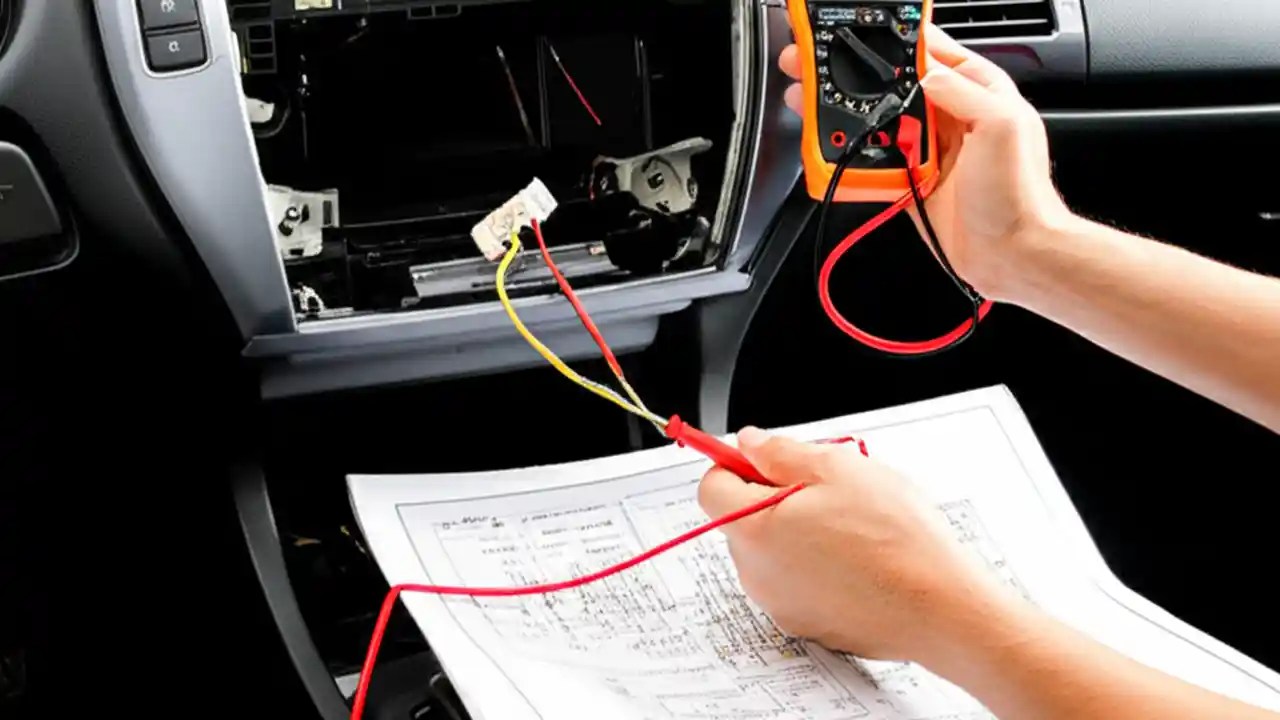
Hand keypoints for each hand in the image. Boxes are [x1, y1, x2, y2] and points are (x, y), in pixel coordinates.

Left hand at [698, 428, 1020, 665]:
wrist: (941, 607)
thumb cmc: (896, 538)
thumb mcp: (837, 466)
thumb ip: (780, 451)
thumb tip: (749, 443)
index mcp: (753, 530)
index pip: (711, 487)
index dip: (735, 464)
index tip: (764, 457)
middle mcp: (756, 574)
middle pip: (742, 519)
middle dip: (774, 495)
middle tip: (825, 488)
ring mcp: (780, 604)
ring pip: (771, 549)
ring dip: (797, 528)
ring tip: (851, 524)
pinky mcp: (807, 623)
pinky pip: (796, 580)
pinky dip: (815, 563)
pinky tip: (857, 557)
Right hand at [780, 25, 1074, 301]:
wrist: (1012, 255)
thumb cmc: (1021, 195)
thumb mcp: (1001, 125)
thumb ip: (961, 90)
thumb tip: (924, 72)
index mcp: (978, 93)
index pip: (933, 52)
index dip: (898, 40)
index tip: (864, 33)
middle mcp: (952, 118)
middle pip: (897, 86)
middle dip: (860, 74)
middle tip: (822, 65)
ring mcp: (930, 150)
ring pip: (880, 122)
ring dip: (850, 114)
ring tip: (815, 101)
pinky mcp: (912, 180)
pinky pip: (874, 162)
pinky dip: (855, 156)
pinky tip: (837, 147)